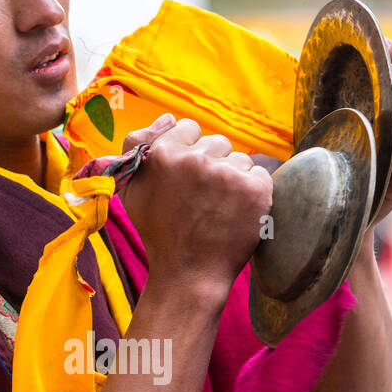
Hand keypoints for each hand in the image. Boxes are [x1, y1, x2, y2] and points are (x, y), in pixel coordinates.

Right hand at [119, 112, 273, 299]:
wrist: (188, 275)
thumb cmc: (159, 232)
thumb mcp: (131, 187)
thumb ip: (136, 144)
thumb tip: (168, 117)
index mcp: (163, 154)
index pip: (189, 128)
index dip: (189, 153)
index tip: (188, 180)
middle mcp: (195, 159)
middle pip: (217, 142)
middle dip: (213, 165)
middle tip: (203, 199)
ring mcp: (228, 174)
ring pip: (240, 159)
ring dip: (233, 179)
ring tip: (219, 209)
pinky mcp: (256, 190)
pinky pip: (260, 175)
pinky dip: (253, 193)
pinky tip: (237, 214)